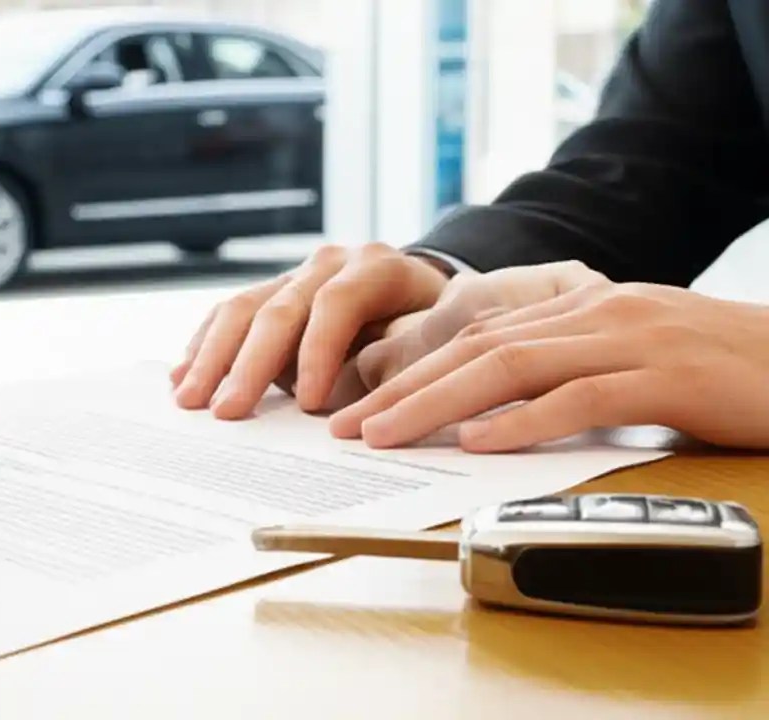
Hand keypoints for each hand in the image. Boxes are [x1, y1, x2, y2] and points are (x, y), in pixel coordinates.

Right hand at [169, 244, 449, 419]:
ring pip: (243, 307)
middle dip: (248, 364)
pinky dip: (205, 345)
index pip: (337, 303)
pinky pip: (229, 314)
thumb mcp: (434, 343)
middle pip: (279, 307)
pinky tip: (183, 375)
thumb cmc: (434, 330)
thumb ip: (395, 364)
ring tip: (189, 399)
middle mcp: (329, 263)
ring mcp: (295, 274)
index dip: (319, 352)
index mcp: (376, 268)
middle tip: (225, 411)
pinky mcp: (270, 292)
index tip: (308, 405)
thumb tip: (352, 405)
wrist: (425, 296)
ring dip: (212, 357)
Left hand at [331, 282, 768, 451]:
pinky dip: (522, 421)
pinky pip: (580, 397)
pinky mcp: (667, 376)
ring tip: (384, 433)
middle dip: (402, 387)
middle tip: (348, 425)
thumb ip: (566, 374)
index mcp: (582, 308)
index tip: (361, 405)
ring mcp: (631, 338)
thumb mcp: (630, 363)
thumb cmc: (722, 372)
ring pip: (511, 366)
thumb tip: (490, 413)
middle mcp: (596, 312)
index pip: (475, 335)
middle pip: (476, 347)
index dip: (411, 369)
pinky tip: (478, 443)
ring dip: (436, 403)